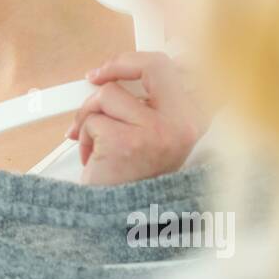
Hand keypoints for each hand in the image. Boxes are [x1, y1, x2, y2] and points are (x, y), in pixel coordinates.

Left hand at [66, 51, 208, 186]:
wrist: (120, 218)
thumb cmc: (133, 176)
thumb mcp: (155, 134)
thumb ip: (148, 101)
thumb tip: (120, 69)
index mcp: (195, 119)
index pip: (174, 68)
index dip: (140, 60)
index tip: (118, 65)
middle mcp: (184, 124)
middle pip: (152, 66)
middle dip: (115, 67)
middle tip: (96, 78)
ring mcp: (157, 133)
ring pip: (109, 94)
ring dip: (90, 114)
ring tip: (96, 139)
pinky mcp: (126, 143)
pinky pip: (92, 120)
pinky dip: (83, 135)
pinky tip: (93, 156)